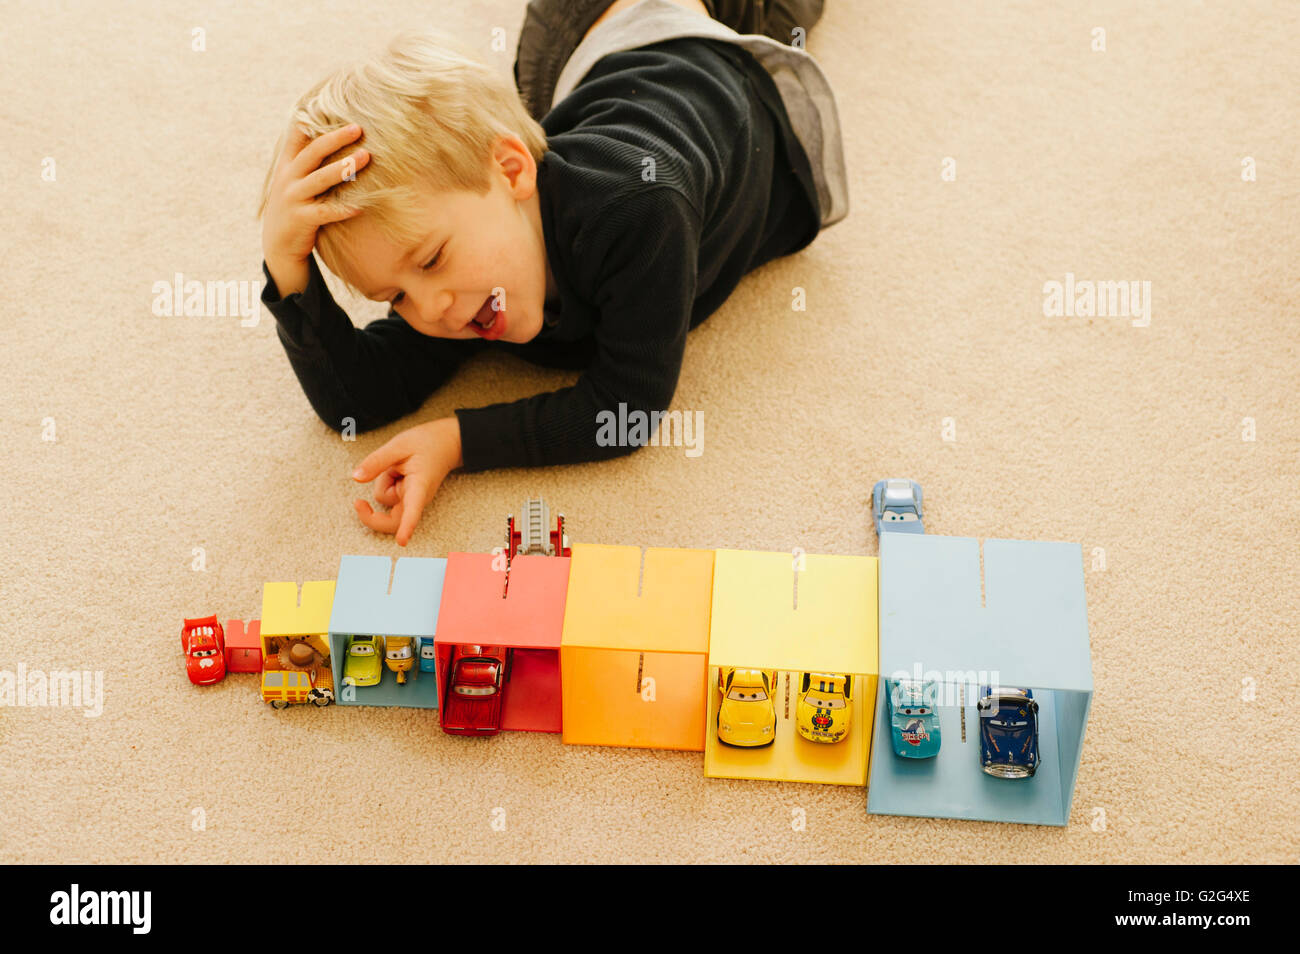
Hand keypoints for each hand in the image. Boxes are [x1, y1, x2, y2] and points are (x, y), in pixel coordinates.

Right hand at [261, 122, 369, 294]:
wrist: (278, 246)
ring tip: (366, 157)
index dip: (311, 119)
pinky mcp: (301, 220)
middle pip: (312, 152)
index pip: (297, 136)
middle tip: (358, 128)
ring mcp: (293, 199)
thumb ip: (308, 160)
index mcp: (288, 166)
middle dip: (335, 138)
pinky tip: (360, 206)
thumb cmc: (295, 208)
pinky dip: (343, 209)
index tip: (328, 101)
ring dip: (344, 167)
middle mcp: (288, 178)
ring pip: (320, 179)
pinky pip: (325, 212)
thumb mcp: (294, 180)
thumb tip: (321, 133)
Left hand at [351, 418, 463, 545]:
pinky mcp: (406, 498)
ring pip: (386, 501)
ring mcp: (412, 500)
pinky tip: (397, 472)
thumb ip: (377, 461)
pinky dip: (386, 483)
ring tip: (396, 466)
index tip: (402, 541)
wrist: (445, 443)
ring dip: (383, 483)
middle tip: (357, 503)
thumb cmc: (425, 443)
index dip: (407, 526)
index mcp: (420, 485)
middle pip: (394, 520)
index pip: (413, 509)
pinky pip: (387, 496)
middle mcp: (417, 498)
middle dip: (372, 517)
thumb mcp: (398, 445)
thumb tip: (356, 478)